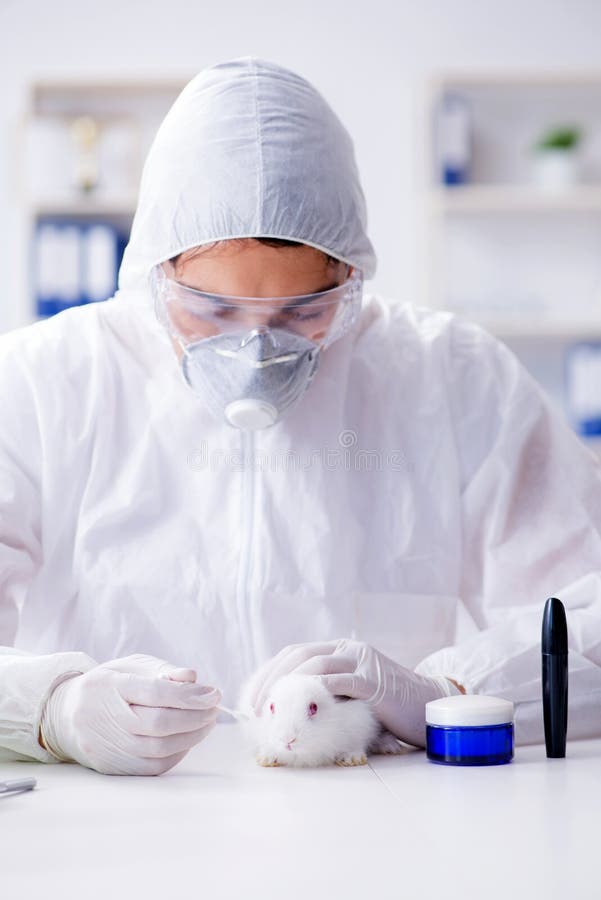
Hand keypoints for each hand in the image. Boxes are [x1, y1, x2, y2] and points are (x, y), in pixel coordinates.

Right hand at [39, 653, 221, 774]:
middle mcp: (105, 718)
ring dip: (191, 737)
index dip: (188, 695)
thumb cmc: (110, 685)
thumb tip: (194, 679)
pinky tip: (188, 740)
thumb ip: (164, 671)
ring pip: (159, 749)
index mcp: (110, 685)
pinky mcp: (112, 767)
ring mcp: (106, 746)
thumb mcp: (132, 666)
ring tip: (207, 723)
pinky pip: (152, 767)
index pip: (154, 692)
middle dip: (195, 717)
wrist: (68, 714)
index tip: (214, 693)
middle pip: (159, 724)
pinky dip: (177, 754)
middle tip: (214, 709)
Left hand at [249, 639, 456, 746]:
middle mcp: (349, 649)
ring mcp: (362, 662)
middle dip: (271, 678)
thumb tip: (285, 712)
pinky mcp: (374, 681)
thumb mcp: (351, 694)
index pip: (295, 652)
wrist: (429, 707)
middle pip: (299, 654)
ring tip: (272, 708)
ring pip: (316, 663)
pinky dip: (318, 688)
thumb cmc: (388, 708)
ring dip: (288, 685)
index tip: (251, 696)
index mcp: (340, 650)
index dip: (269, 671)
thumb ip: (327, 693)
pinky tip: (302, 702)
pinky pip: (340, 681)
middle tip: (255, 705)